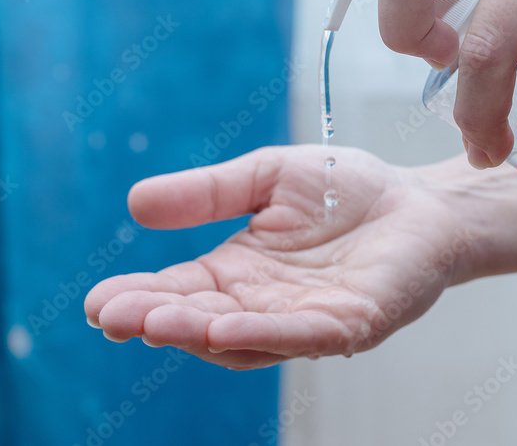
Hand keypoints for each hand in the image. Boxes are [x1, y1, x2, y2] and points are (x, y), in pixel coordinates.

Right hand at [85, 146, 494, 369]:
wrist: (419, 198)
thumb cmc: (344, 189)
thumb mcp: (264, 179)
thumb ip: (208, 192)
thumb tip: (136, 203)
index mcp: (239, 273)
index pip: (180, 290)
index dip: (139, 296)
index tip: (97, 300)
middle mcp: (265, 305)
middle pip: (201, 320)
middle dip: (157, 319)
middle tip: (112, 316)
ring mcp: (306, 321)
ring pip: (242, 337)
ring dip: (197, 332)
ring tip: (155, 321)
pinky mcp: (349, 324)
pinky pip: (302, 336)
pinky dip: (262, 335)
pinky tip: (224, 329)